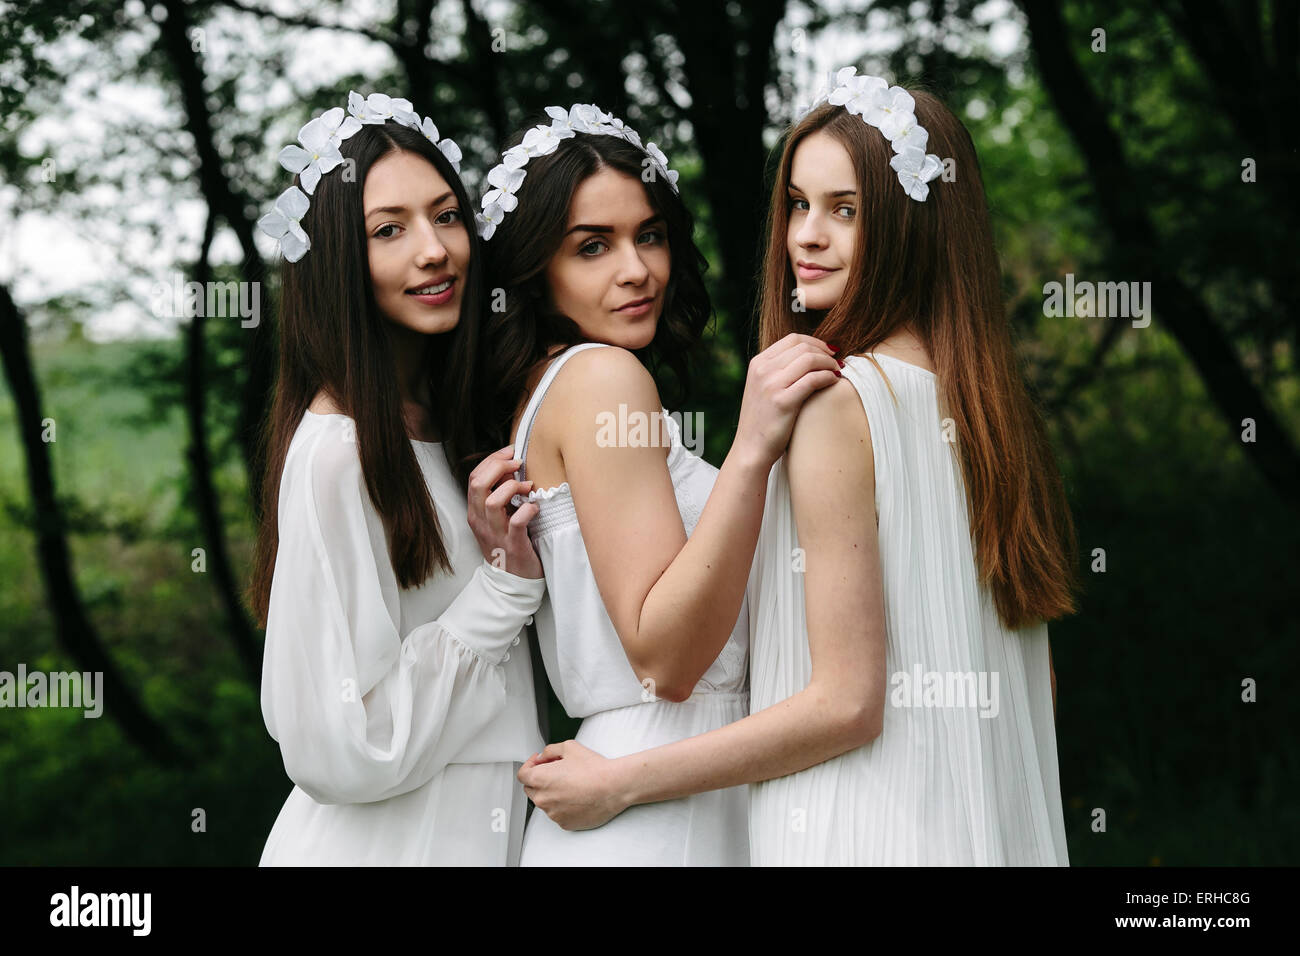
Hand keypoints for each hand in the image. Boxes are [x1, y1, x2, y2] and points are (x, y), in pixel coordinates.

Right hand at [466, 446, 541, 578]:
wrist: (512, 582)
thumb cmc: (508, 545)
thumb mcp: (496, 520)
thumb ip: (499, 496)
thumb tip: (511, 469)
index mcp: (475, 513)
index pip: (474, 478)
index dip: (492, 460)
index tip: (510, 452)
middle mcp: (481, 522)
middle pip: (478, 484)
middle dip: (499, 466)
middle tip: (518, 464)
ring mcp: (496, 534)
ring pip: (492, 501)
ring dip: (512, 487)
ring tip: (527, 487)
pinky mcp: (514, 545)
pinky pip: (517, 521)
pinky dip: (527, 509)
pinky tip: (534, 508)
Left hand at [517, 740, 627, 830]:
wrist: (613, 787)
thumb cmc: (594, 769)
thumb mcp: (569, 747)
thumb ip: (550, 750)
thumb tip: (543, 757)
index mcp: (540, 779)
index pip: (522, 775)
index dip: (529, 765)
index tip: (538, 763)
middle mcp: (543, 799)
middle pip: (531, 790)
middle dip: (539, 780)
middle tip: (555, 772)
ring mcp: (553, 814)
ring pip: (546, 803)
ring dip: (552, 793)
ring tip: (571, 784)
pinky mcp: (565, 824)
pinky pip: (558, 814)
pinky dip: (563, 806)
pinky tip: (577, 796)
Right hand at [733, 333, 840, 467]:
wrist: (751, 449)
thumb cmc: (763, 421)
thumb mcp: (764, 388)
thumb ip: (779, 371)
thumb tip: (810, 357)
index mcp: (757, 363)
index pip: (792, 339)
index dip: (816, 342)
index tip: (829, 352)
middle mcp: (762, 370)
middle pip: (803, 347)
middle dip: (825, 352)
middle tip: (837, 362)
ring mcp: (771, 385)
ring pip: (809, 360)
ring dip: (829, 363)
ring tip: (838, 371)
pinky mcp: (782, 401)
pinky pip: (812, 380)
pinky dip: (828, 377)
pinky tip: (834, 381)